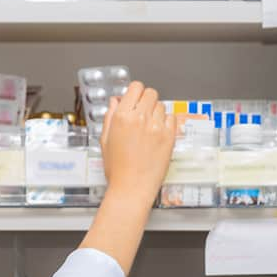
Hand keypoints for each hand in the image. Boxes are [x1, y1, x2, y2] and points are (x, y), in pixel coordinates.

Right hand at [100, 81, 176, 206]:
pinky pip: (172, 118)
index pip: (135, 88)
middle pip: (150, 93)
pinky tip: (158, 133)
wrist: (132, 188)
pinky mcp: (169, 136)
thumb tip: (115, 102)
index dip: (135, 92)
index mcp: (122, 117)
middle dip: (146, 100)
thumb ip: (110, 117)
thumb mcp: (105, 141)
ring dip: (156, 112)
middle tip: (142, 113)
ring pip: (161, 105)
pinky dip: (166, 122)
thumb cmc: (118, 170)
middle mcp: (140, 118)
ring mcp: (157, 127)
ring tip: (149, 127)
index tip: (134, 99)